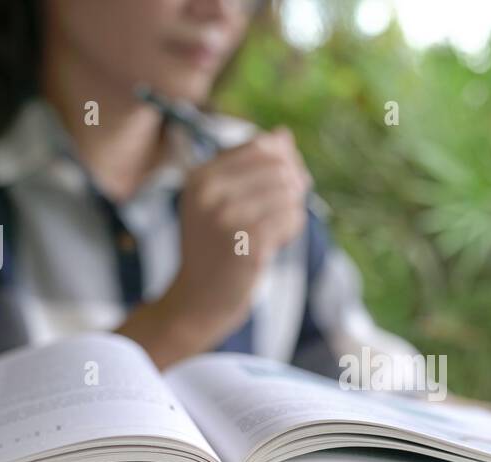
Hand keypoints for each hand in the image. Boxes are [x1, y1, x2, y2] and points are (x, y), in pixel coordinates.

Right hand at [118, 127, 311, 366]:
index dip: (284, 160)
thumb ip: (252, 167)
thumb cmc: (216, 249)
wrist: (198, 299)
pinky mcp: (248, 242)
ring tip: (276, 229)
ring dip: (292, 210)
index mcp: (201, 175)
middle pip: (278, 167)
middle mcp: (210, 191)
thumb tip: (284, 134)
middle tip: (287, 208)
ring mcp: (227, 217)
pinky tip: (276, 243)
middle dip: (293, 185)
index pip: (260, 146)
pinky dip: (291, 229)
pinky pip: (290, 218)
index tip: (286, 183)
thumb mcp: (222, 201)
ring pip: (288, 192)